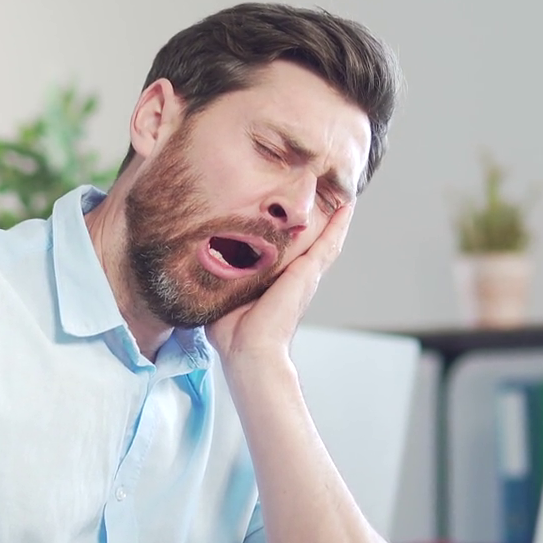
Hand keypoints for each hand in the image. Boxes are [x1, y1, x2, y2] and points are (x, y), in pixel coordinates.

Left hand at [205, 201, 355, 368]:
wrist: (248, 350)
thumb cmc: (231, 332)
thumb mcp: (222, 291)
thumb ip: (218, 275)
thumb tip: (196, 260)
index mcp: (277, 281)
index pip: (287, 250)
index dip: (291, 231)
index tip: (291, 210)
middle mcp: (295, 276)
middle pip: (311, 241)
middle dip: (319, 219)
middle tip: (326, 193)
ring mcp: (305, 274)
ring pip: (325, 240)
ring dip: (335, 218)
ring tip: (342, 194)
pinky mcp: (308, 273)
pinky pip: (328, 244)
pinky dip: (339, 225)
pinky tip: (346, 207)